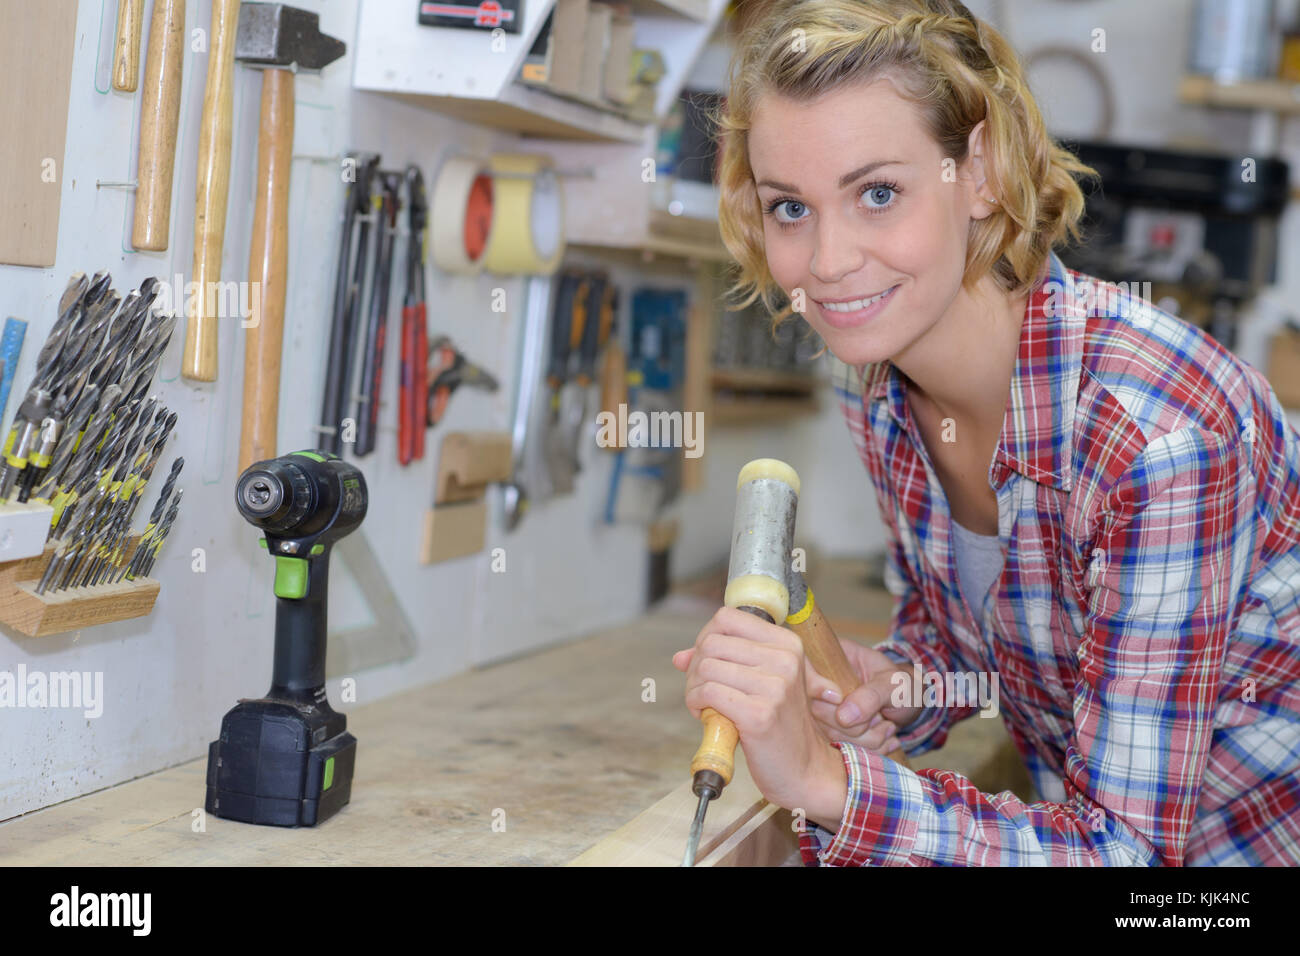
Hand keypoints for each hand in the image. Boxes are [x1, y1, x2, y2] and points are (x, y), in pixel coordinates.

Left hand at [673, 606, 848, 829]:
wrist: (805, 769)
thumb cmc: (781, 726)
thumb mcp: (761, 683)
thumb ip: (723, 662)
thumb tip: (679, 656)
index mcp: (788, 644)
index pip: (727, 617)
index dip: (706, 637)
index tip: (706, 661)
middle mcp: (785, 660)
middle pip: (711, 642)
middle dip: (695, 667)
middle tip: (701, 691)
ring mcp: (774, 686)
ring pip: (705, 666)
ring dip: (693, 689)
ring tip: (704, 705)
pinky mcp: (759, 714)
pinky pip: (707, 692)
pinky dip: (696, 703)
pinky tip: (705, 716)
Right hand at [804, 639, 919, 755]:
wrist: (909, 704)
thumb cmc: (902, 685)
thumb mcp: (894, 684)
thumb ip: (871, 695)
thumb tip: (843, 717)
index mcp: (830, 658)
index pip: (804, 670)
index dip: (816, 687)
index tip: (840, 698)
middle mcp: (821, 683)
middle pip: (815, 709)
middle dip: (853, 724)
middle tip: (881, 719)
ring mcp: (824, 708)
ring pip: (829, 732)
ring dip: (864, 739)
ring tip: (888, 728)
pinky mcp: (831, 730)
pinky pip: (841, 746)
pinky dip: (867, 749)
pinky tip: (886, 740)